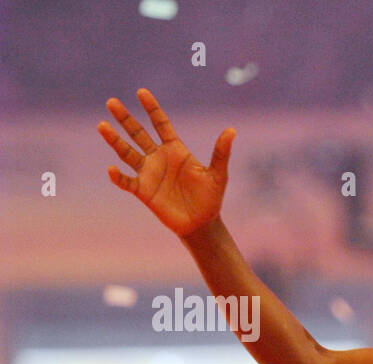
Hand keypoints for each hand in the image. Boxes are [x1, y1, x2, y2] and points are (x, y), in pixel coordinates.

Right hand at [97, 88, 234, 238]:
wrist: (201, 223)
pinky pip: (126, 181)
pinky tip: (111, 169)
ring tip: (101, 125)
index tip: (141, 92)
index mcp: (175, 150)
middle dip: (125, 118)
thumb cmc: (210, 198)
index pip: (161, 124)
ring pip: (127, 152)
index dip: (152, 108)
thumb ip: (221, 153)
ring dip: (114, 140)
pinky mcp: (143, 191)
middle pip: (138, 133)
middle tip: (111, 101)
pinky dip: (118, 176)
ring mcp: (148, 173)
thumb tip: (232, 130)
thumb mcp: (218, 175)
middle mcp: (158, 158)